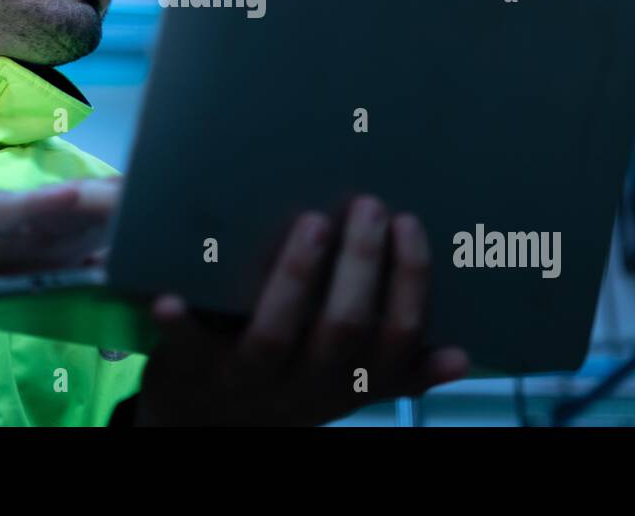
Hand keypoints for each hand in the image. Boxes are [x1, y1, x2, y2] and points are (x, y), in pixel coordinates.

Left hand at [132, 195, 468, 424]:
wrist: (202, 430)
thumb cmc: (284, 388)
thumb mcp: (344, 389)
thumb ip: (395, 370)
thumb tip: (461, 357)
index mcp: (348, 386)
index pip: (396, 338)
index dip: (409, 284)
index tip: (409, 223)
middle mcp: (303, 389)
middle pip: (343, 330)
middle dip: (360, 266)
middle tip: (368, 204)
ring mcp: (246, 382)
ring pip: (278, 335)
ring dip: (298, 278)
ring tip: (313, 222)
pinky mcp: (192, 372)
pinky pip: (191, 348)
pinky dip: (182, 323)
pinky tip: (173, 294)